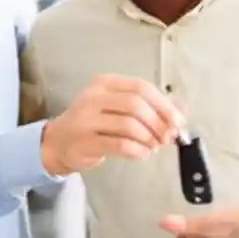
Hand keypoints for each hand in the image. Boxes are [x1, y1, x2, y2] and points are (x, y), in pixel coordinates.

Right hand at [41, 74, 183, 175]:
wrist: (58, 142)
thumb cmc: (93, 124)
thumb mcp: (116, 107)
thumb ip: (146, 106)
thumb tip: (179, 111)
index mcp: (105, 83)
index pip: (141, 87)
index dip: (164, 105)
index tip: (178, 121)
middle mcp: (93, 97)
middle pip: (136, 104)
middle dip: (158, 123)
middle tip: (168, 138)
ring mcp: (86, 119)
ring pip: (129, 125)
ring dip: (149, 138)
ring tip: (154, 146)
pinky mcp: (85, 142)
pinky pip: (120, 145)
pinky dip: (138, 151)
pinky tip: (143, 154)